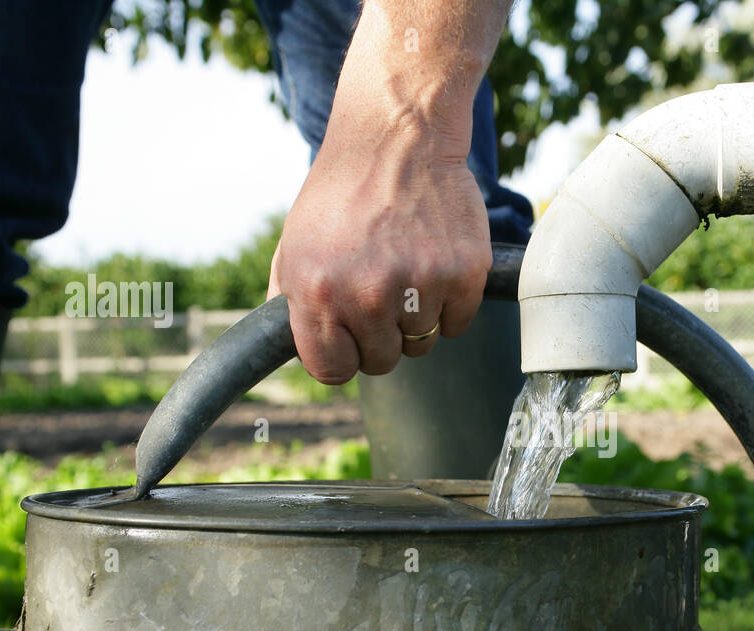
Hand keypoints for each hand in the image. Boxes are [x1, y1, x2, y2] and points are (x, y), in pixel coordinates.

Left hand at [268, 112, 491, 384]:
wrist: (396, 137)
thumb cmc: (342, 192)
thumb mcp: (294, 243)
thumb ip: (291, 301)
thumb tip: (297, 349)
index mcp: (317, 292)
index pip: (333, 370)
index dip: (342, 356)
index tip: (350, 339)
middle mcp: (366, 295)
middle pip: (382, 362)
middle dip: (381, 337)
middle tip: (383, 294)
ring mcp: (418, 285)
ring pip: (421, 343)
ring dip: (417, 318)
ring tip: (408, 270)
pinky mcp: (462, 274)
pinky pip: (457, 324)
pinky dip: (450, 304)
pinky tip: (436, 264)